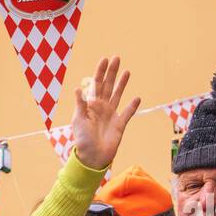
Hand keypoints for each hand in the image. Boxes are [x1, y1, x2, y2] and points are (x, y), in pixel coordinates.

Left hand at [70, 56, 139, 170]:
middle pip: (108, 86)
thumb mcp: (79, 121)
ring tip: (127, 71)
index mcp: (91, 105)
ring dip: (122, 84)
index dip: (100, 72)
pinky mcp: (120, 125)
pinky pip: (127, 113)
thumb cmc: (83, 140)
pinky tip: (137, 98)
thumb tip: (77, 89)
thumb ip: (80, 105)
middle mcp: (101, 108)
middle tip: (117, 58)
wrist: (93, 157)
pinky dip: (132, 106)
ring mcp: (111, 115)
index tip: (104, 59)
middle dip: (112, 72)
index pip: (96, 84)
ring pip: (117, 95)